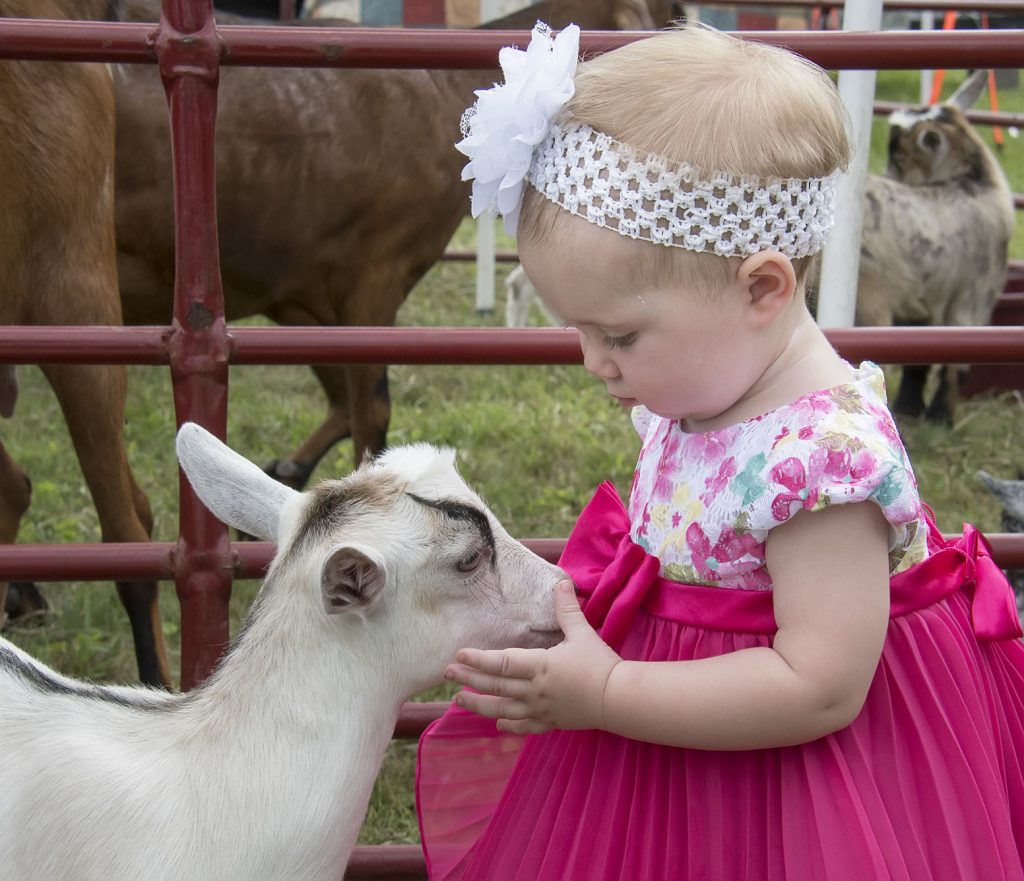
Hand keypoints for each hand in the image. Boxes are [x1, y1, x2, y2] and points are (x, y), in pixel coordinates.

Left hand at [444, 580, 621, 733]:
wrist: (619, 699)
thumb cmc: (600, 664)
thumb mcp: (582, 633)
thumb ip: (567, 609)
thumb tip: (561, 582)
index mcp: (540, 666)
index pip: (501, 662)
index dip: (478, 660)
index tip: (458, 656)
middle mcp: (534, 690)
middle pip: (495, 686)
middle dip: (468, 680)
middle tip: (446, 674)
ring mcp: (541, 709)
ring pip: (502, 710)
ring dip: (479, 705)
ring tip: (458, 701)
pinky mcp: (551, 723)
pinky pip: (524, 727)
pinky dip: (509, 726)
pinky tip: (497, 725)